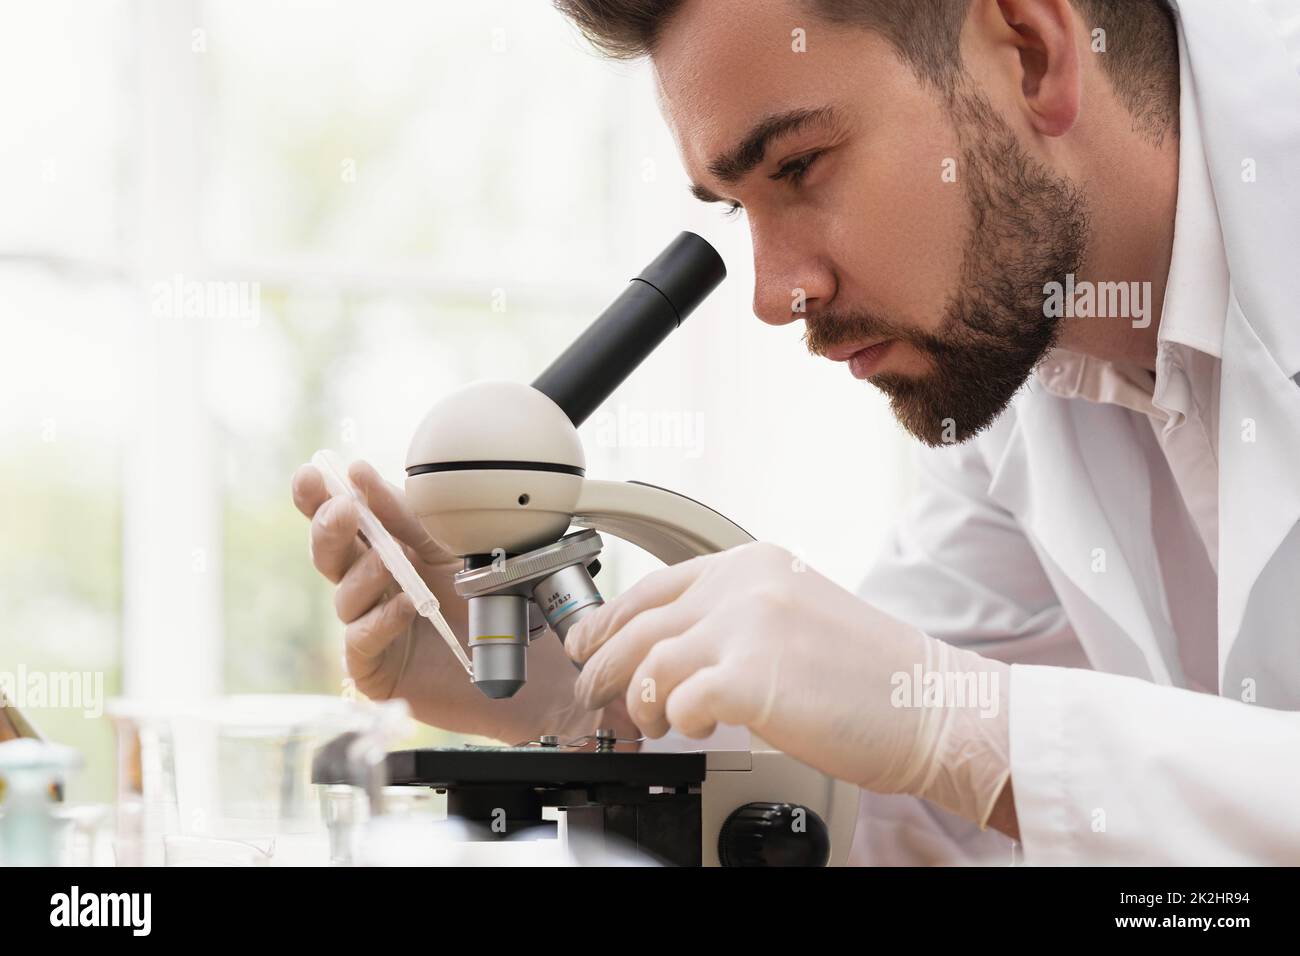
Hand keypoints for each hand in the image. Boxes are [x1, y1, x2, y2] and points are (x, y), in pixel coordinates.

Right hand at [291, 459, 603, 743]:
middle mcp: (372, 589)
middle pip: (329, 556)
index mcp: (386, 551)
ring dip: (364, 575)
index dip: (318, 499)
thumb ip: (408, 517)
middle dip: (327, 529)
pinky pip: (361, 640)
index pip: (342, 522)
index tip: (313, 473)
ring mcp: (370, 629)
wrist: (524, 664)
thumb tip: (360, 476)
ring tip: (388, 562)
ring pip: (344, 597)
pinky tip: (404, 606)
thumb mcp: (451, 547)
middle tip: (341, 510)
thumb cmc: (490, 603)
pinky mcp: (376, 668)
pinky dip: (381, 620)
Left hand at [564, 541, 1011, 826]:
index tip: (589, 641)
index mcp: (755, 564)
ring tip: (650, 721)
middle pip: (640, 623)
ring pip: (649, 663)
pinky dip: (678, 723)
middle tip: (594, 692)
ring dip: (640, 701)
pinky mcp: (751, 679)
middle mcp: (746, 585)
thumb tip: (674, 649)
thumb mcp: (797, 617)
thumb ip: (737, 618)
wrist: (934, 707)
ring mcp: (747, 628)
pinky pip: (678, 703)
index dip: (612, 618)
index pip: (656, 585)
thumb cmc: (875, 676)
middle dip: (605, 664)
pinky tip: (699, 730)